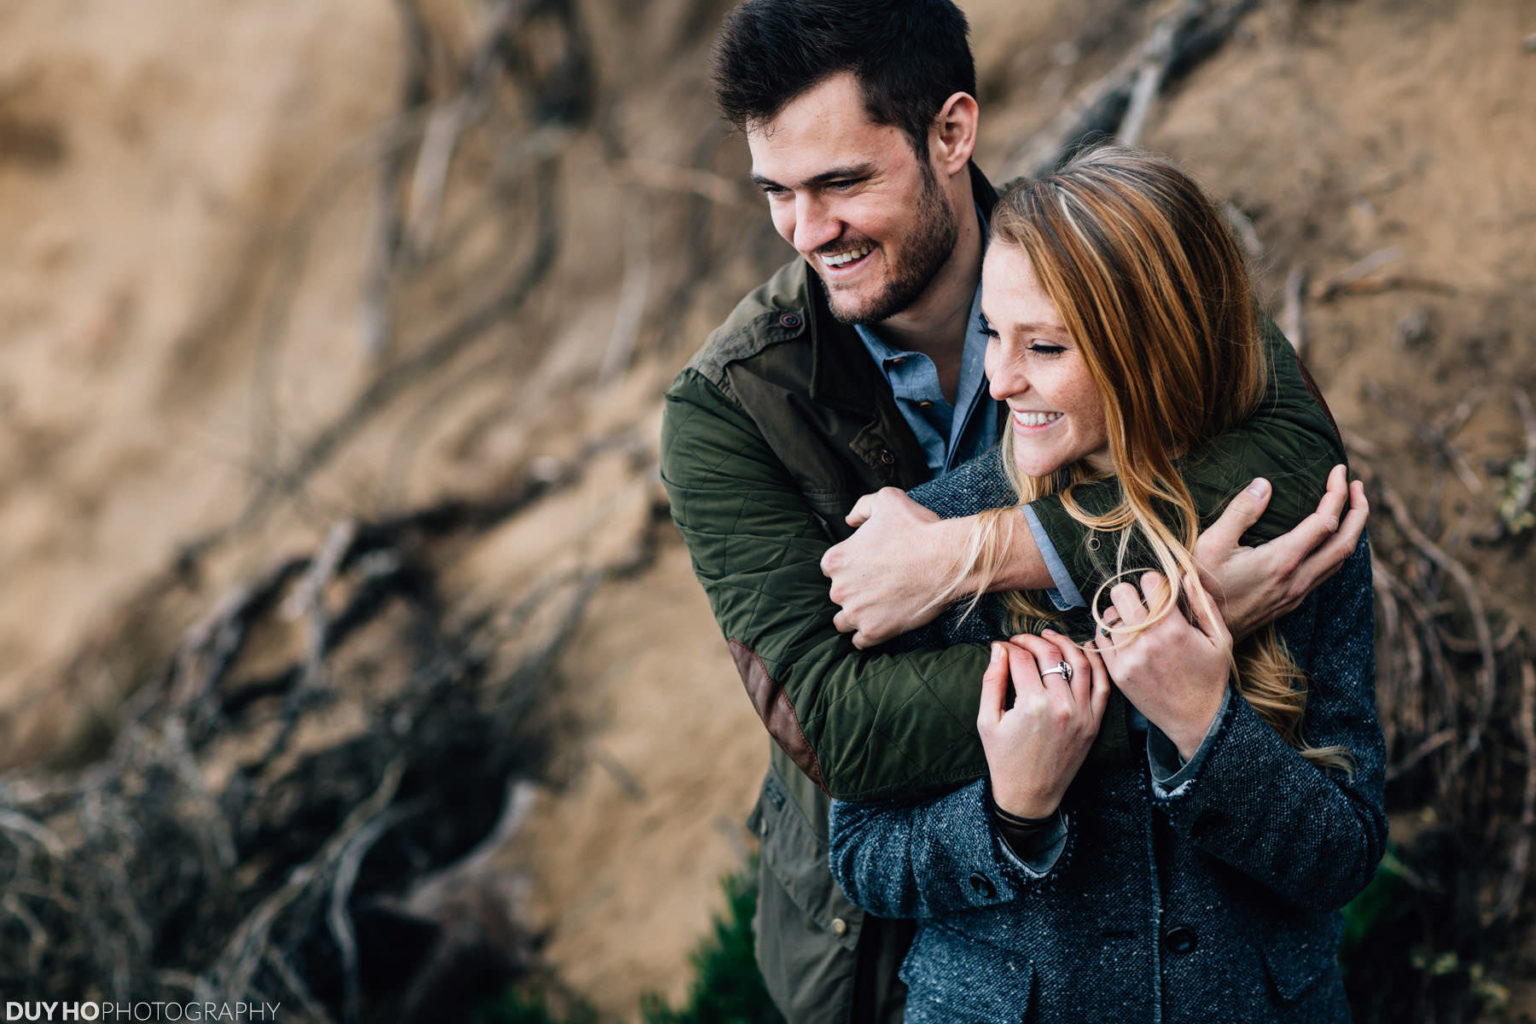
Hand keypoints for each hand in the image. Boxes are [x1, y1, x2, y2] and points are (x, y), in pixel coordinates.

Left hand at [821, 487, 957, 647]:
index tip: (869, 566)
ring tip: (877, 608)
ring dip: (856, 615)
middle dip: (854, 590)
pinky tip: (882, 623)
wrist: (949, 560)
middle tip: (880, 585)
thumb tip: (850, 520)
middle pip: (839, 594)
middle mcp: (839, 589)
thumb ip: (862, 507)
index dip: (851, 566)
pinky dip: (868, 635)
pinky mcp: (874, 632)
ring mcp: (856, 614)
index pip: (832, 567)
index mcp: (836, 560)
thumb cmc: (918, 528)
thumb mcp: (887, 500)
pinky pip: (860, 641)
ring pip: (844, 621)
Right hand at [977, 632, 1108, 818]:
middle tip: (1021, 640)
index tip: (1002, 647)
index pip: (1022, 658)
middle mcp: (1061, 706)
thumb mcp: (986, 720)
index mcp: (1031, 705)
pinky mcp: (1094, 722)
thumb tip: (998, 649)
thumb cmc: (1004, 759)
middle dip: (1032, 640)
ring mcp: (1082, 714)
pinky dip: (1096, 662)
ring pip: (1080, 662)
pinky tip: (1083, 649)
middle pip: (1050, 654)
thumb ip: (992, 681)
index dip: (1009, 647)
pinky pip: (1102, 684)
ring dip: (1065, 642)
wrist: (1030, 795)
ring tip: (1049, 637)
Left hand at [1096, 572, 1231, 760]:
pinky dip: (1108, 633)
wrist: (1197, 720)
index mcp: (1173, 629)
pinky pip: (1099, 639)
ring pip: (1108, 615)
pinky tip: (1123, 636)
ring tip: (1134, 623)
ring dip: (1120, 614)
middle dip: (1133, 593)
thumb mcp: (1220, 639)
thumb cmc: (1211, 677)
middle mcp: (1147, 641)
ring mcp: (1128, 658)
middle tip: (1143, 604)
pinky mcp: (1116, 673)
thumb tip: (1186, 575)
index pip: (1148, 583)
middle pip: (1121, 593)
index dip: (1155, 582)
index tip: (1160, 592)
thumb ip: (1203, 605)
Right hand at [1194, 464, 1367, 638]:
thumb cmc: (1201, 587)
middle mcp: (1298, 578)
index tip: (1338, 470)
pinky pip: (1328, 572)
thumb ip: (1240, 512)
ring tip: (1350, 507)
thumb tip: (1264, 484)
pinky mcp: (1292, 602)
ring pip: (1341, 561)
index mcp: (1282, 560)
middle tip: (1357, 485)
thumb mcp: (1211, 545)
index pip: (1326, 521)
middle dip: (1359, 511)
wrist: (1200, 632)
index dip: (1337, 493)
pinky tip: (1329, 540)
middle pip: (1346, 543)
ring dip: (1352, 531)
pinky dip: (1338, 549)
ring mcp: (1297, 593)